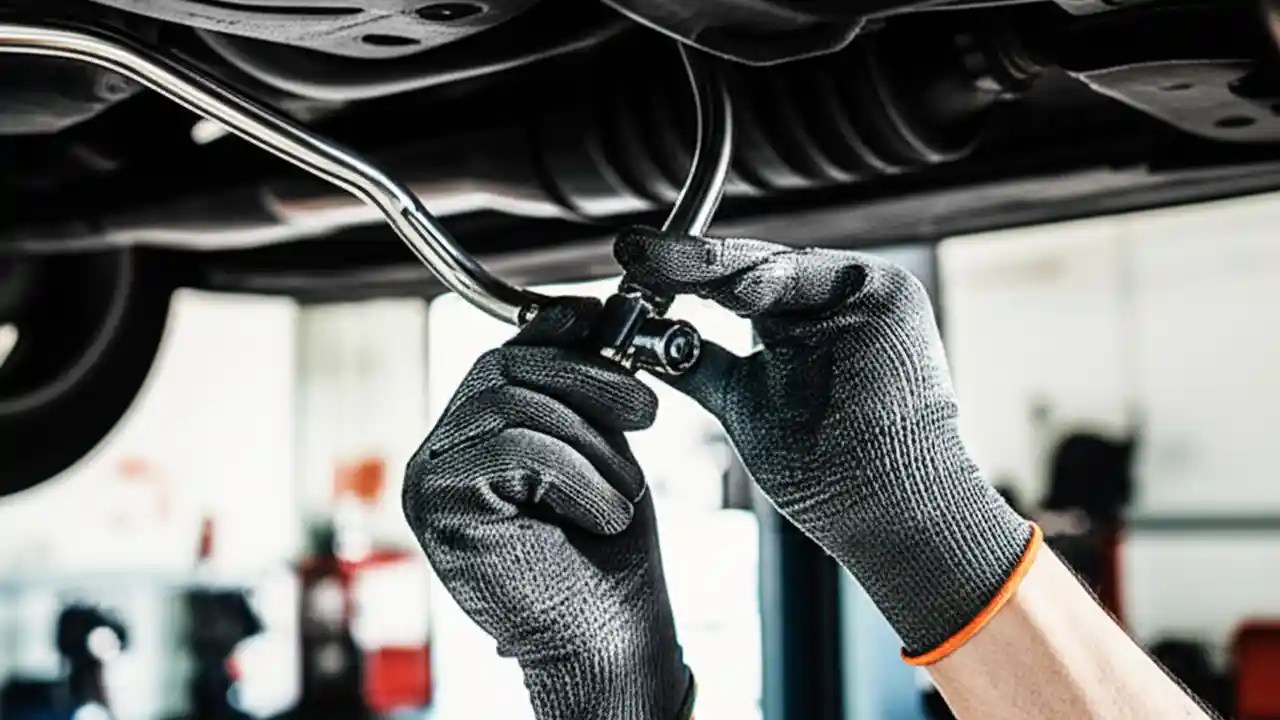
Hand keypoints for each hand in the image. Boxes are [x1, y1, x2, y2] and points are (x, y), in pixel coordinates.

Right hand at [402, 300, 692, 719]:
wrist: (606, 638)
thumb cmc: (606, 555)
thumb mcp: (597, 448)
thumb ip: (577, 390)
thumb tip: (577, 311)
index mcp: (470, 442)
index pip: (502, 360)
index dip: (554, 335)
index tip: (603, 325)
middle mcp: (438, 459)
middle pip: (503, 371)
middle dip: (587, 380)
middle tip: (647, 410)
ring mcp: (430, 484)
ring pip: (513, 407)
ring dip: (591, 444)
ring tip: (623, 493)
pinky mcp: (440, 509)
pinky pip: (515, 449)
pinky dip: (577, 477)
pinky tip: (603, 516)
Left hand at [615, 227, 1033, 657]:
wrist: (895, 513)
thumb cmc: (829, 472)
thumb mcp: (746, 404)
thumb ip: (702, 364)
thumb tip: (641, 339)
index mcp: (811, 318)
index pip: (738, 280)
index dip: (682, 269)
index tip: (631, 262)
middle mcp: (841, 296)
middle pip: (749, 266)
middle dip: (686, 259)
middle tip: (631, 251)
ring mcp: (866, 293)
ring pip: (773, 266)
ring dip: (710, 264)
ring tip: (655, 260)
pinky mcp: (887, 295)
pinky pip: (812, 284)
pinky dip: (764, 279)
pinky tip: (721, 282)